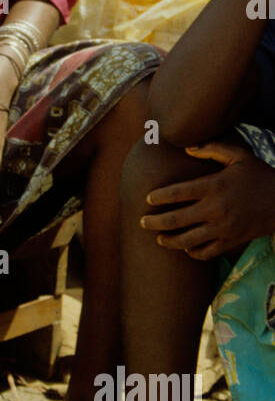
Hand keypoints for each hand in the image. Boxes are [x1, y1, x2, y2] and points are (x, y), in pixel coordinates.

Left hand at [140, 138, 274, 259]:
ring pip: (188, 240)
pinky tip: (185, 248)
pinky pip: (206, 252)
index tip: (148, 199)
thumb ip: (213, 148)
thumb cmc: (258, 175)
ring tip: (158, 238)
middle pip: (176, 219)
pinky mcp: (231, 241)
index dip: (159, 196)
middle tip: (142, 222)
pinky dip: (193, 252)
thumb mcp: (239, 155)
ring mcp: (223, 228)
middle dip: (155, 222)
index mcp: (214, 186)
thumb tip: (187, 148)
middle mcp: (216, 208)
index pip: (178, 192)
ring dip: (169, 241)